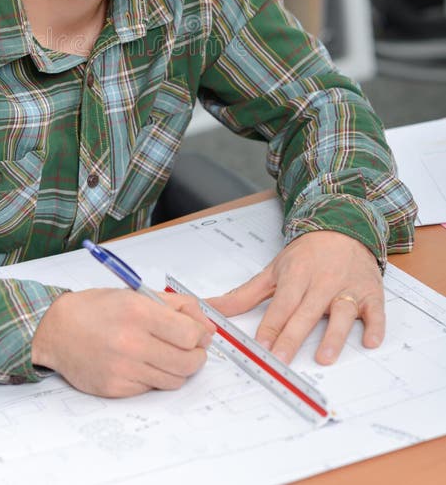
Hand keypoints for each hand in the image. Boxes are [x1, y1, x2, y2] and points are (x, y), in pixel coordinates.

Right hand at [32, 287, 214, 396]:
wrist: (57, 330)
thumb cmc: (97, 309)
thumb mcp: (137, 294)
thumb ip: (177, 306)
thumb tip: (208, 326)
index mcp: (138, 312)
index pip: (190, 335)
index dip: (200, 335)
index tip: (198, 333)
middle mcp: (131, 342)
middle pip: (187, 362)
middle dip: (197, 356)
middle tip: (191, 348)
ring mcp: (123, 368)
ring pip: (174, 380)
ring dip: (179, 369)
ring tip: (167, 355)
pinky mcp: (116, 388)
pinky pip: (151, 388)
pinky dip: (154, 378)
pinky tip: (143, 364)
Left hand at [207, 231, 384, 365]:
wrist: (343, 226)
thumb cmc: (306, 255)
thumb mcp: (273, 271)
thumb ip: (243, 295)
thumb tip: (208, 308)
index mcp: (296, 275)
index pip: (282, 304)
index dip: (271, 326)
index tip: (261, 347)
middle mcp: (322, 281)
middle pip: (307, 312)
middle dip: (293, 335)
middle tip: (282, 359)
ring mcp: (348, 288)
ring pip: (342, 313)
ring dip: (334, 335)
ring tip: (325, 357)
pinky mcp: (371, 293)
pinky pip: (375, 311)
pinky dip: (375, 326)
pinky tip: (371, 341)